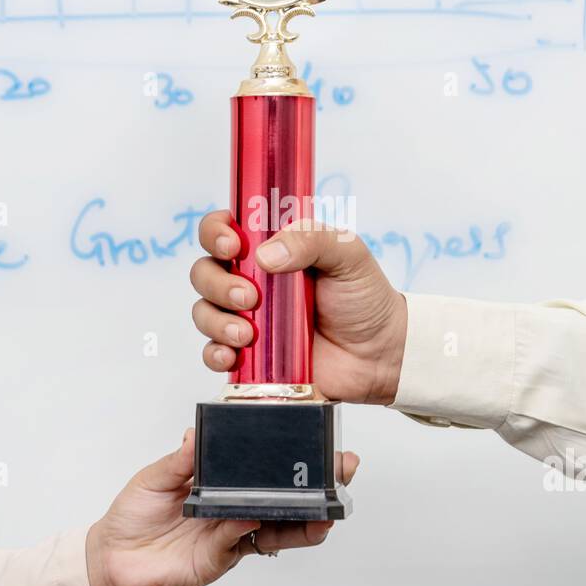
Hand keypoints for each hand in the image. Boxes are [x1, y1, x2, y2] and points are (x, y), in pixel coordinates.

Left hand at [86, 428, 359, 585]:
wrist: (112, 557)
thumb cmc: (133, 515)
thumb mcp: (155, 476)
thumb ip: (181, 459)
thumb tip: (197, 432)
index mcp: (222, 480)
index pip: (264, 465)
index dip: (291, 455)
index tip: (317, 439)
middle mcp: (235, 505)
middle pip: (285, 496)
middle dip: (317, 486)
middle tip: (340, 470)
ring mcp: (232, 532)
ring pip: (279, 525)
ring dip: (304, 518)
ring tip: (324, 509)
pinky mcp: (222, 556)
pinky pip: (244, 542)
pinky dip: (254, 530)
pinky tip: (258, 519)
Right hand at [189, 211, 407, 404]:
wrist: (381, 353)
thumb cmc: (364, 297)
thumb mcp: (347, 253)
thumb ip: (310, 238)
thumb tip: (265, 254)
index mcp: (269, 248)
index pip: (222, 230)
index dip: (215, 234)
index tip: (233, 246)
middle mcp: (251, 280)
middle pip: (204, 272)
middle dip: (218, 284)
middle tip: (251, 298)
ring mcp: (247, 319)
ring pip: (204, 313)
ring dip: (216, 322)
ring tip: (247, 335)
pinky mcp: (249, 355)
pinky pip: (213, 353)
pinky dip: (215, 353)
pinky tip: (234, 355)